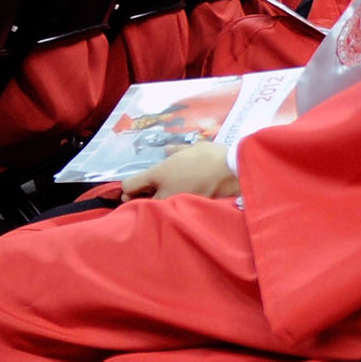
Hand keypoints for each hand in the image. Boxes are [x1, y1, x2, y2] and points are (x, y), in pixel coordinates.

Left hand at [117, 140, 241, 201]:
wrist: (232, 172)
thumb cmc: (210, 156)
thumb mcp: (192, 147)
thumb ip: (176, 150)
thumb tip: (168, 150)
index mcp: (159, 174)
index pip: (129, 186)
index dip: (128, 188)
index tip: (134, 188)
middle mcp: (162, 192)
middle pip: (139, 203)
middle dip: (141, 200)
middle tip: (148, 196)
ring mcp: (175, 205)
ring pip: (156, 211)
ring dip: (156, 208)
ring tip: (164, 203)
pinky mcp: (187, 213)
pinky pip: (173, 214)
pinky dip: (174, 212)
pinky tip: (180, 208)